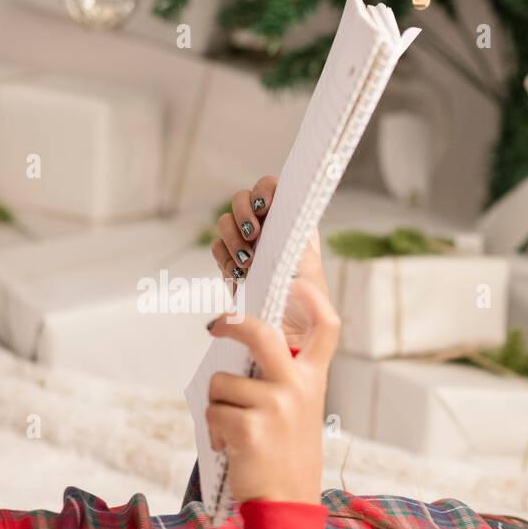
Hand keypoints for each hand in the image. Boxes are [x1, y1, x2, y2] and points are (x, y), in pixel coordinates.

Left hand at [204, 278, 339, 504]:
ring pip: (222, 381)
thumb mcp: (298, 408)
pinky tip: (230, 446)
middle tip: (216, 327)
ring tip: (235, 428)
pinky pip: (214, 411)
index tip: (294, 282)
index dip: (312, 298)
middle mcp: (299, 387)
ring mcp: (277, 406)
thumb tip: (237, 343)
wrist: (287, 502)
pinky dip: (214, 430)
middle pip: (260, 333)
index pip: (327, 327)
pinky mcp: (252, 428)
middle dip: (230, 325)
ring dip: (217, 405)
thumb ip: (281, 376)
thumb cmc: (286, 452)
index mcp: (314, 378)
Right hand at [210, 175, 329, 348]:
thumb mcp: (310, 273)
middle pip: (244, 199)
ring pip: (226, 222)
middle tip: (253, 234)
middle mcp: (267, 229)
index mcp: (291, 225)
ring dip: (233, 238)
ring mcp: (246, 244)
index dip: (266, 190)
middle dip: (244, 212)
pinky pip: (217, 248)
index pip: (275, 190)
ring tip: (248, 261)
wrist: (288, 338)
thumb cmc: (309, 306)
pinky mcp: (230, 262)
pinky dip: (225, 258)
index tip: (264, 204)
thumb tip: (287, 224)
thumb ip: (297, 246)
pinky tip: (239, 274)